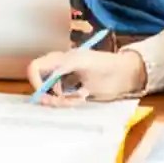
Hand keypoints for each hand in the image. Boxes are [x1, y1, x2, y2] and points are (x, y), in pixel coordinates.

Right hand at [27, 49, 146, 106]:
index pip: (35, 68)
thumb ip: (65, 66)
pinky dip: (67, 102)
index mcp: (61, 59)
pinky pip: (62, 98)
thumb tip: (48, 76)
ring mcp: (67, 80)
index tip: (46, 96)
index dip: (36, 82)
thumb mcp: (85, 64)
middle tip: (62, 103)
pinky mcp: (74, 90)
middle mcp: (60, 69)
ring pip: (51, 94)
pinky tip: (81, 98)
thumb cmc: (109, 66)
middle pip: (41, 84)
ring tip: (78, 99)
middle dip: (49, 96)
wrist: (128, 74)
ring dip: (59, 100)